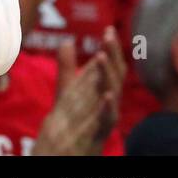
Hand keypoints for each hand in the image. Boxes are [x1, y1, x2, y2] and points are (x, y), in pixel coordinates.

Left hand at [33, 29, 123, 154]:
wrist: (62, 147)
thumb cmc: (70, 118)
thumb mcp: (67, 88)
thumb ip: (68, 66)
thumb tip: (66, 41)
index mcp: (100, 90)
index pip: (110, 66)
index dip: (110, 48)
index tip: (108, 29)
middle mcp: (107, 101)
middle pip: (115, 76)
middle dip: (112, 55)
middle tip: (108, 36)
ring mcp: (105, 116)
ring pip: (113, 94)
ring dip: (107, 75)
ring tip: (100, 56)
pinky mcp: (99, 132)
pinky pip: (108, 120)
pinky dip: (108, 107)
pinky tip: (107, 95)